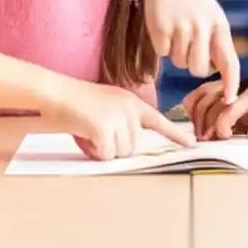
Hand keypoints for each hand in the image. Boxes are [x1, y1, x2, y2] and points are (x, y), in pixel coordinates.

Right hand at [43, 79, 194, 159]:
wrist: (55, 92)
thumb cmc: (74, 104)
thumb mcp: (104, 110)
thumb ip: (119, 126)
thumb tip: (123, 150)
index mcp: (131, 102)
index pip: (158, 120)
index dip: (175, 134)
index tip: (192, 144)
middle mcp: (130, 108)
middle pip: (131, 147)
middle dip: (111, 146)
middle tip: (92, 132)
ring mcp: (119, 117)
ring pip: (119, 153)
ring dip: (101, 149)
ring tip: (87, 132)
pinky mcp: (106, 127)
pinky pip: (105, 154)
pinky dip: (92, 151)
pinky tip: (83, 135)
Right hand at [142, 0, 239, 101]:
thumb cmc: (193, 1)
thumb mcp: (212, 16)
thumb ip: (217, 42)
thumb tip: (219, 73)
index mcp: (220, 26)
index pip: (229, 61)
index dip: (230, 83)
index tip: (229, 100)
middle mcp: (203, 28)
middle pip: (199, 69)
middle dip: (193, 64)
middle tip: (190, 46)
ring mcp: (181, 28)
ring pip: (180, 62)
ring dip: (177, 53)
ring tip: (178, 30)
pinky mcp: (161, 28)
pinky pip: (163, 53)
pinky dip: (162, 45)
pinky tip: (166, 26)